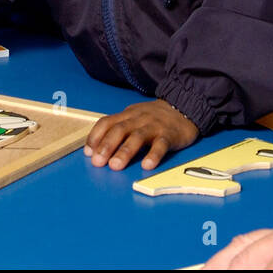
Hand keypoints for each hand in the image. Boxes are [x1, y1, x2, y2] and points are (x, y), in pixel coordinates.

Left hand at [84, 99, 198, 170]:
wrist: (184, 107)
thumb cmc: (154, 117)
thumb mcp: (133, 117)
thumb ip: (117, 129)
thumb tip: (96, 149)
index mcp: (127, 115)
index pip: (107, 122)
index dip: (96, 137)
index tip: (88, 153)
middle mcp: (138, 119)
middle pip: (120, 130)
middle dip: (107, 146)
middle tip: (98, 162)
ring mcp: (154, 126)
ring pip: (138, 137)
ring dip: (125, 152)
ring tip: (116, 165)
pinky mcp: (169, 135)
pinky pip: (161, 145)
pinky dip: (153, 155)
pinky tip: (147, 165)